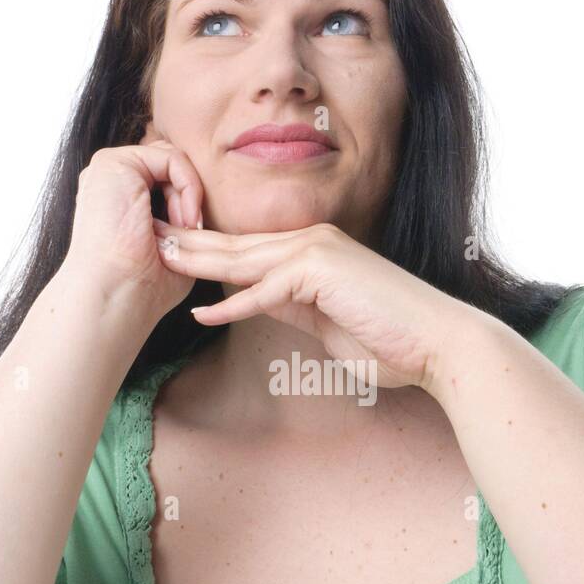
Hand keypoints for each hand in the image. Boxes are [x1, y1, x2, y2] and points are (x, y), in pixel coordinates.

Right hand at [65, 138, 204, 325]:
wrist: (115, 294)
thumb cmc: (141, 286)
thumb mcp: (173, 249)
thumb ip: (182, 222)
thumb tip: (202, 214)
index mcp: (118, 199)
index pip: (166, 180)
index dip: (187, 206)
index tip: (192, 241)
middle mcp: (111, 181)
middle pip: (170, 167)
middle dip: (188, 198)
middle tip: (189, 234)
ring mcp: (109, 169)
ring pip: (172, 160)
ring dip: (189, 195)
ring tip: (185, 230)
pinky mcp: (113, 162)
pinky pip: (171, 157)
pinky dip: (188, 185)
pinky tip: (183, 219)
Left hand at [150, 219, 466, 393]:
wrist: (434, 343)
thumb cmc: (389, 338)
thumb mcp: (327, 319)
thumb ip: (293, 304)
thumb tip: (259, 300)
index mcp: (314, 250)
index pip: (251, 250)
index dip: (208, 250)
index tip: (172, 253)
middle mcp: (313, 242)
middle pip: (239, 246)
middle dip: (191, 243)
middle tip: (149, 240)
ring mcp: (319, 253)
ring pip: (247, 259)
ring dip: (200, 261)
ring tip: (160, 261)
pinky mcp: (322, 275)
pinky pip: (267, 291)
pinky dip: (234, 303)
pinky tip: (202, 311)